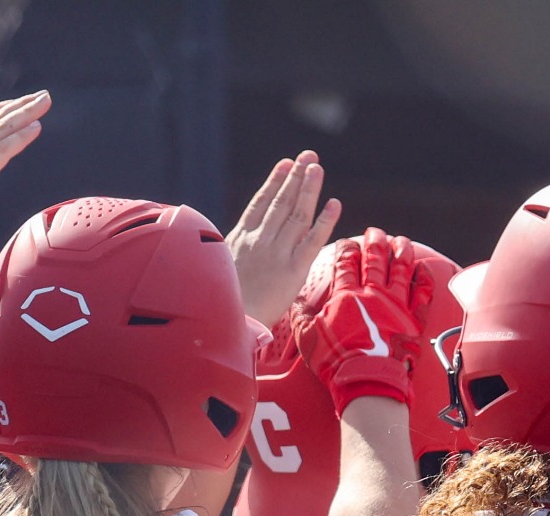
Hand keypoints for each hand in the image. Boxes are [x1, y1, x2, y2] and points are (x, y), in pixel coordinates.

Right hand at [228, 151, 340, 326]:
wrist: (226, 324)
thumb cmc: (219, 302)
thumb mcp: (215, 270)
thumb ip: (229, 253)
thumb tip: (233, 245)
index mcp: (240, 240)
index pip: (260, 204)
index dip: (274, 182)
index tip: (285, 164)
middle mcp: (260, 241)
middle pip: (281, 202)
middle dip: (295, 177)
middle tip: (308, 156)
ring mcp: (277, 254)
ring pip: (297, 214)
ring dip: (308, 189)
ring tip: (317, 168)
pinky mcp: (293, 271)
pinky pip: (313, 241)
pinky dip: (324, 221)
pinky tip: (334, 204)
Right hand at [292, 230, 436, 412]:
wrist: (366, 380)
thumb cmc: (335, 362)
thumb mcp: (308, 339)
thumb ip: (301, 317)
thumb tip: (294, 302)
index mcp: (346, 297)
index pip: (345, 264)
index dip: (345, 250)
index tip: (346, 242)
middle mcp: (372, 294)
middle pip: (375, 260)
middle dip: (374, 242)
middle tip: (375, 232)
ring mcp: (396, 305)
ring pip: (400, 270)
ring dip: (401, 253)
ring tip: (401, 241)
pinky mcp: (413, 319)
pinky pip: (422, 294)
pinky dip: (424, 279)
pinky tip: (423, 268)